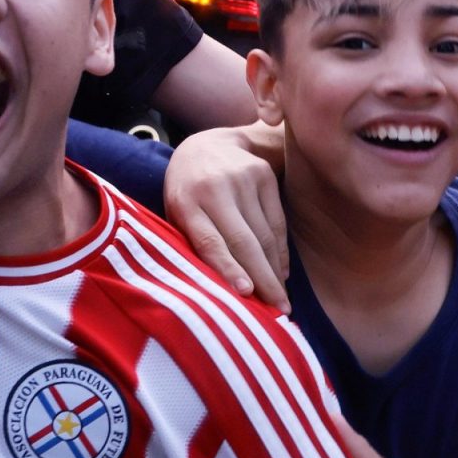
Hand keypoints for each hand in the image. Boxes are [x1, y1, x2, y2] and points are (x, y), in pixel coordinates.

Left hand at [163, 126, 288, 308]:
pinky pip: (277, 221)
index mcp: (186, 201)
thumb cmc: (186, 192)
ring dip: (274, 271)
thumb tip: (216, 291)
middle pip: (244, 241)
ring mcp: (242, 179)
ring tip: (281, 300)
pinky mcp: (263, 175)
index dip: (229, 268)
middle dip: (263, 280)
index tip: (246, 294)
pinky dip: (280, 251)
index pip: (211, 240)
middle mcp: (215, 188)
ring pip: (264, 234)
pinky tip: (281, 272)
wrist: (206, 145)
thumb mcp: (177, 214)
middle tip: (278, 312)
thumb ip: (191, 244)